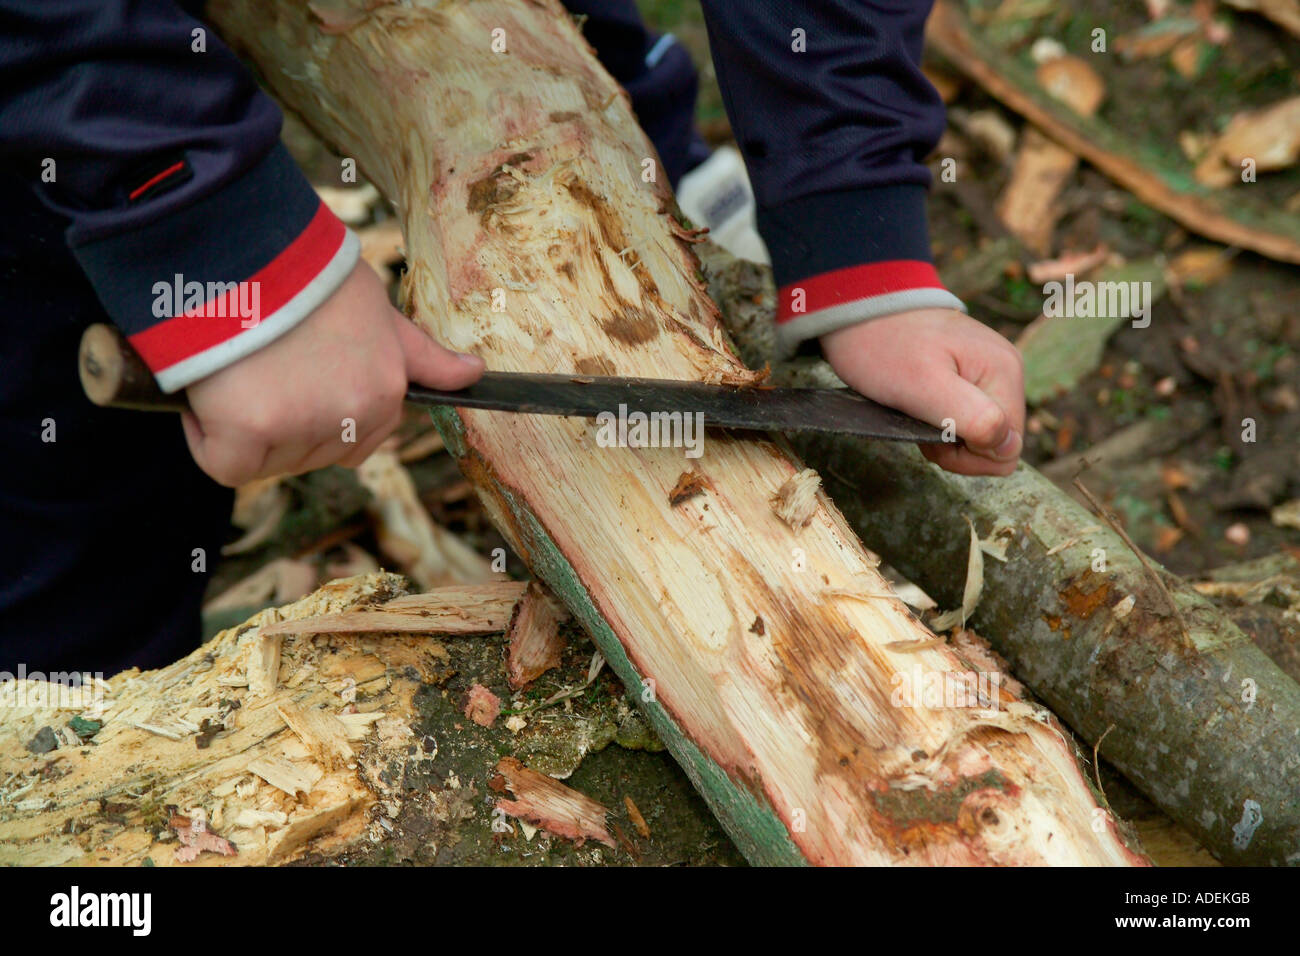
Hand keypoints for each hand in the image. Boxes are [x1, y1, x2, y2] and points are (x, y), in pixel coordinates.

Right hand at [182, 262, 482, 485]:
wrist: (243, 248)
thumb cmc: (308, 274)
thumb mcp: (380, 312)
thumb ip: (421, 355)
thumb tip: (474, 374)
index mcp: (387, 390)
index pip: (361, 444)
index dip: (321, 416)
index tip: (297, 379)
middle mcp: (354, 414)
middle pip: (312, 455)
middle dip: (284, 425)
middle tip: (262, 368)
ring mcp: (303, 424)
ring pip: (269, 462)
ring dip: (246, 430)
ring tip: (238, 369)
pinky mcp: (249, 431)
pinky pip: (227, 465)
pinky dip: (208, 439)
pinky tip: (209, 396)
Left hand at [820, 309, 1024, 476]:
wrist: (861, 307)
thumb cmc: (884, 346)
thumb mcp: (924, 387)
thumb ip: (973, 419)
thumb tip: (1008, 446)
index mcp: (1004, 374)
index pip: (1007, 449)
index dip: (967, 455)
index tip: (931, 431)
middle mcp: (1006, 371)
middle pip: (998, 444)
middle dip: (958, 447)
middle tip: (920, 422)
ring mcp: (991, 371)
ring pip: (983, 433)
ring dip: (948, 434)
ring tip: (918, 411)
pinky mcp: (972, 372)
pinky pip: (970, 415)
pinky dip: (944, 420)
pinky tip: (922, 405)